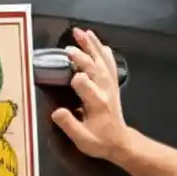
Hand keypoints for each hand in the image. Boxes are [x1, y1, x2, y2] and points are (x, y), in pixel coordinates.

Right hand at [52, 28, 131, 161]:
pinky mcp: (112, 85)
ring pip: (103, 62)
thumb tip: (56, 112)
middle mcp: (105, 91)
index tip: (68, 75)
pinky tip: (101, 44)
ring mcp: (110, 86)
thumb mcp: (82, 139)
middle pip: (95, 68)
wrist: (120, 142)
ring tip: (83, 32)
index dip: (77, 80)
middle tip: (69, 46)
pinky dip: (105, 53)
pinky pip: (110, 65)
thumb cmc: (99, 141)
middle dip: (83, 56)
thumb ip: (69, 125)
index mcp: (96, 103)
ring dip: (93, 46)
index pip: (86, 85)